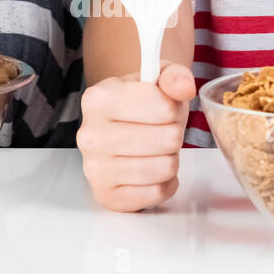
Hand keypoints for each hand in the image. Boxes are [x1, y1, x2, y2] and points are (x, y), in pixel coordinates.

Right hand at [77, 62, 194, 210]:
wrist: (120, 131)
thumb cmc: (142, 105)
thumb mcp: (157, 79)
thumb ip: (174, 76)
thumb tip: (184, 88)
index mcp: (97, 98)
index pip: (163, 106)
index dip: (173, 107)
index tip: (162, 108)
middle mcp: (89, 135)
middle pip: (168, 139)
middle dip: (174, 135)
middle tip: (161, 132)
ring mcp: (94, 169)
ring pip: (166, 167)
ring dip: (171, 159)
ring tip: (156, 150)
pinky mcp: (106, 196)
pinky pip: (157, 192)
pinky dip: (165, 183)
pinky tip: (152, 171)